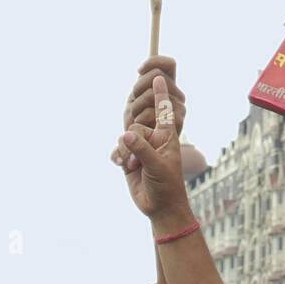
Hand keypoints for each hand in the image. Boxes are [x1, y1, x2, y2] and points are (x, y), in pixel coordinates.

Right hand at [114, 76, 190, 222]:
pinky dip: (118, 157)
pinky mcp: (129, 156)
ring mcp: (140, 146)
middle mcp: (153, 137)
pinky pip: (118, 148)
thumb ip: (142, 148)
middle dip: (134, 142)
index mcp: (166, 136)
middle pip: (136, 125)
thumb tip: (126, 133)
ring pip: (126, 136)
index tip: (158, 77)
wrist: (159, 206)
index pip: (163, 111)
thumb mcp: (158, 166)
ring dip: (126, 153)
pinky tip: (122, 166)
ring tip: (132, 167)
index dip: (160, 94)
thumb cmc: (167, 184)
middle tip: (137, 161)